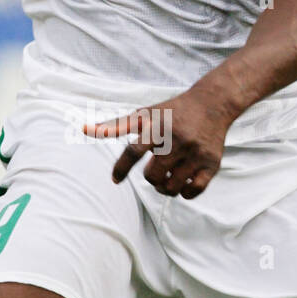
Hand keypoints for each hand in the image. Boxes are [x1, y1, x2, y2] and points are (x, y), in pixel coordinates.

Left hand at [84, 85, 234, 198]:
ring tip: (167, 177)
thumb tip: (84, 129)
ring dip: (164, 188)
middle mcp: (177, 139)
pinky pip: (193, 192)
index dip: (121, 169)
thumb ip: (115, 125)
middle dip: (150, 177)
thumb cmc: (172, 112)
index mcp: (158, 126)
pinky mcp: (212, 164)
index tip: (115, 180)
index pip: (132, 152)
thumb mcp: (145, 114)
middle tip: (155, 169)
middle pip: (152, 176)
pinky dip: (184, 193)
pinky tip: (182, 182)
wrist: (212, 104)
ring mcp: (196, 153)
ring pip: (171, 188)